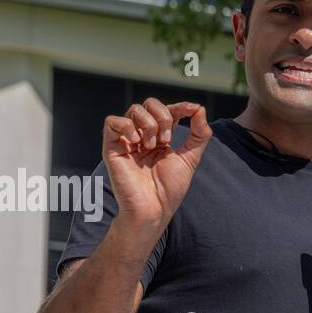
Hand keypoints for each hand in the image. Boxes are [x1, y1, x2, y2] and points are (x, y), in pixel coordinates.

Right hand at [102, 98, 211, 232]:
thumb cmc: (169, 188)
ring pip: (134, 109)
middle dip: (163, 116)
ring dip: (149, 124)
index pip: (168, 111)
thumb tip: (199, 108)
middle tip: (167, 140)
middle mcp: (143, 136)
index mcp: (160, 138)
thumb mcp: (190, 158)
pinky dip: (127, 125)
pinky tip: (137, 142)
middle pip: (149, 104)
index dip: (180, 107)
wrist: (153, 208)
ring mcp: (127, 140)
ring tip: (153, 146)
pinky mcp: (112, 147)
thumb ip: (199, 134)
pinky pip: (112, 121)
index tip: (191, 111)